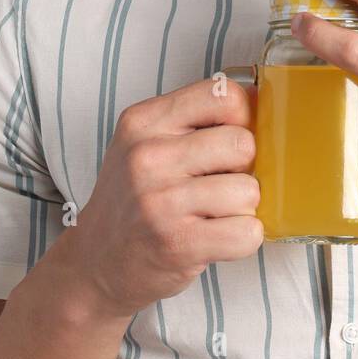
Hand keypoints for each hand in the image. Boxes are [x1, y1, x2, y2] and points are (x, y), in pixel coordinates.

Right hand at [64, 78, 263, 318]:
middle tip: (217, 186)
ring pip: (249, 191)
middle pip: (243, 144)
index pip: (224, 96)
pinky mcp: (177, 243)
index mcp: (143, 122)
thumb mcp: (146, 144)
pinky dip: (242, 239)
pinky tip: (215, 239)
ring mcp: (160, 201)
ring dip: (242, 209)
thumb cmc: (134, 200)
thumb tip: (260, 100)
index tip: (228, 143)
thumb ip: (194, 120)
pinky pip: (247, 232)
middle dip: (243, 169)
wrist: (96, 262)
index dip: (242, 120)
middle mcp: (147, 157)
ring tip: (211, 216)